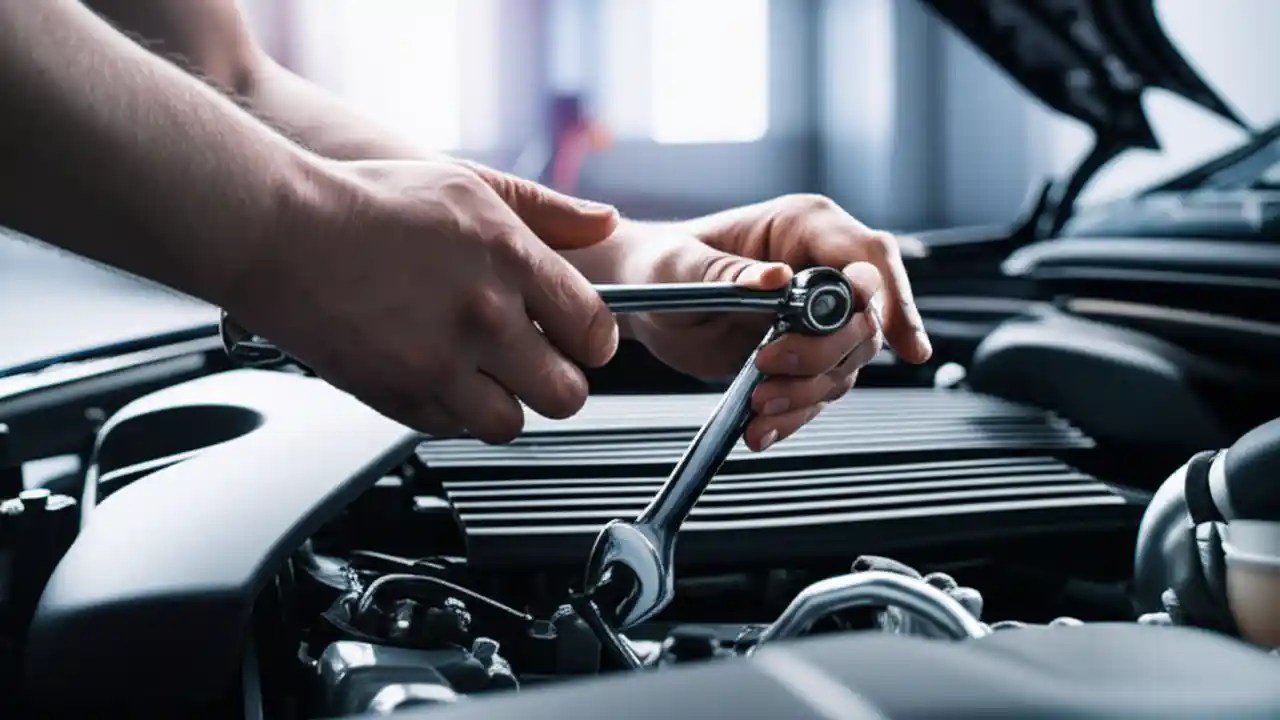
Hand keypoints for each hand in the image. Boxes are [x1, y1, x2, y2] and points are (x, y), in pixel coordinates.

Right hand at [222, 157, 620, 441]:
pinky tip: (434, 373)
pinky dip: (450, 411)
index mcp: (511, 259)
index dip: (592, 341)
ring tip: (482, 375)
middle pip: (566, 394)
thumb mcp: (470, 184)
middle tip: (536, 366)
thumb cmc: (367, 201)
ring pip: (510, 424)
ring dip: (502, 405)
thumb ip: (548, 211)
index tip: (580, 340)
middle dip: (558, 383)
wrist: (278, 229)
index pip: (594, 330)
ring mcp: (440, 361)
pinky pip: (451, 428)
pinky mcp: (397, 394)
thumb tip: (605, 223)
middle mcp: (484, 315)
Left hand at [574, 194, 930, 450]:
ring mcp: (816, 316)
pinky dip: (794, 415)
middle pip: (866, 319)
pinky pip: (819, 392)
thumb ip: (728, 272)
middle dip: (825, 354)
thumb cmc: (659, 265)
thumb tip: (778, 279)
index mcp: (803, 227)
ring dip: (806, 391)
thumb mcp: (681, 267)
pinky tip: (762, 427)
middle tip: (769, 366)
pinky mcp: (803, 354)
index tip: (900, 342)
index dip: (894, 298)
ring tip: (757, 404)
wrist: (643, 304)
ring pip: (848, 363)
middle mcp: (820, 269)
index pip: (870, 256)